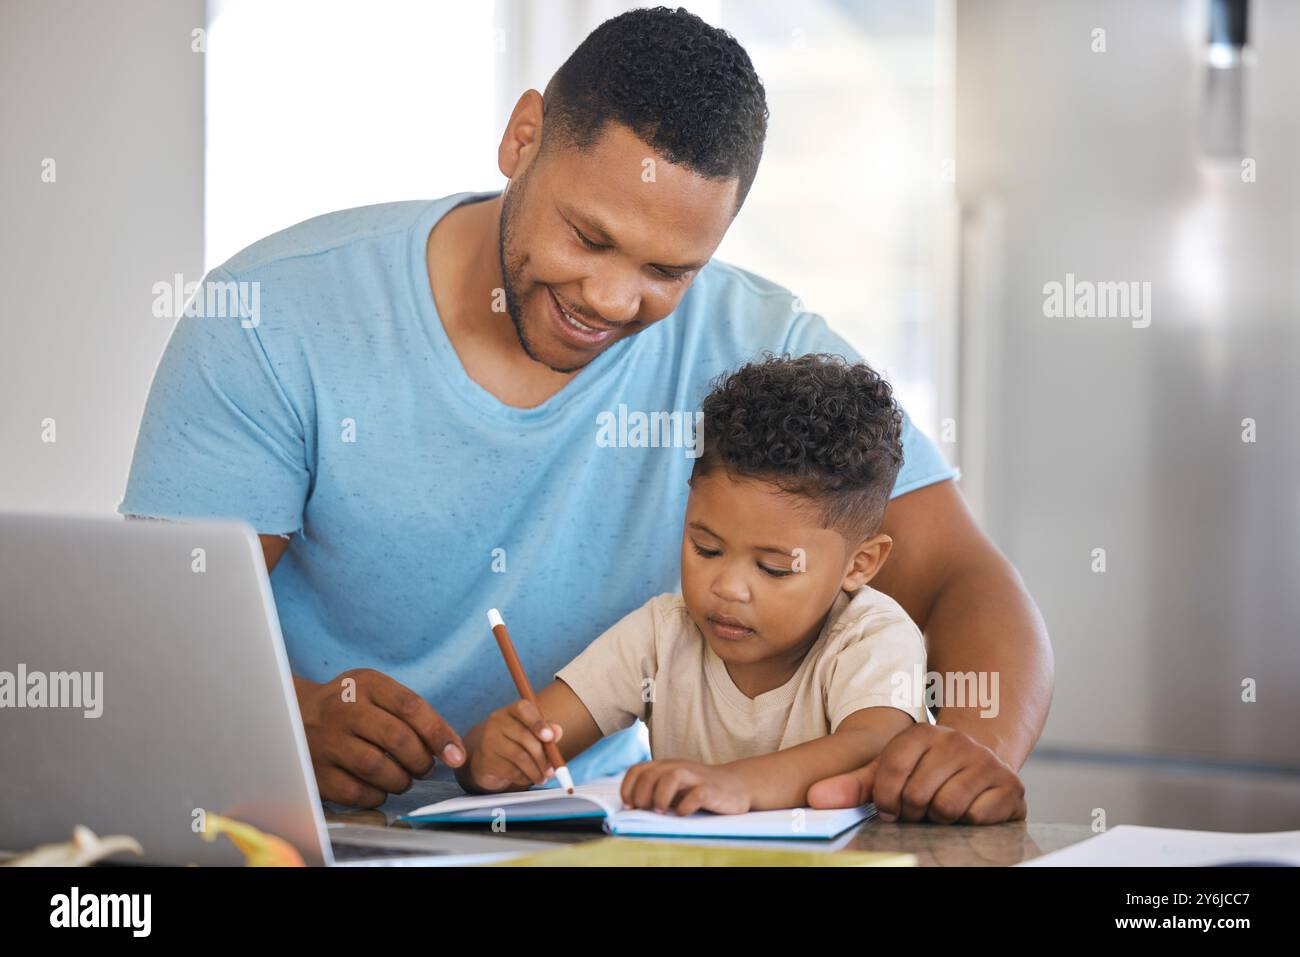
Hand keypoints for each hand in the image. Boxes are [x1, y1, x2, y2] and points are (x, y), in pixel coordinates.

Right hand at [294, 669, 465, 807]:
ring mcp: (325, 740)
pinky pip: (356, 792)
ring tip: (404, 778)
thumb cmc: (351, 706)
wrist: (292, 715)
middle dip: (421, 760)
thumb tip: (452, 750)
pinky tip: (380, 788)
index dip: (439, 733)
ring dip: (402, 780)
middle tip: (425, 767)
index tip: (456, 755)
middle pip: (397, 739)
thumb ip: (414, 714)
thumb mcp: (378, 693)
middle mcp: (342, 709)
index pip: (411, 707)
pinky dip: (378, 796)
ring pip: (377, 768)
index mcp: (365, 684)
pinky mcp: (315, 771)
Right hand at [460, 699, 564, 792]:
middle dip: (542, 756)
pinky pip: (511, 771)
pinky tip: (528, 778)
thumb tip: (557, 732)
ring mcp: (489, 740)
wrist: (489, 761)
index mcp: (511, 711)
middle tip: (552, 770)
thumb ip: (547, 731)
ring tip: (542, 778)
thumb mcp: (532, 733)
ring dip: (536, 771)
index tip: (549, 737)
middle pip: (524, 736)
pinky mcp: (486, 760)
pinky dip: (524, 778)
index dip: (538, 722)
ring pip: (520, 756)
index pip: (523, 708)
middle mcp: (497, 722)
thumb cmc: (516, 743)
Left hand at [620, 759, 751, 815]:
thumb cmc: (697, 788)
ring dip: (661, 796)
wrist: (735, 784)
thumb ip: (654, 790)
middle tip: (645, 810)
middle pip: (650, 774)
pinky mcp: (711, 789)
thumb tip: (630, 807)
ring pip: (671, 777)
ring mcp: (695, 777)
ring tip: (661, 812)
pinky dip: (686, 806)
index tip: (629, 806)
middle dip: (642, 794)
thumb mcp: (673, 785)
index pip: (637, 770)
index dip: (628, 788)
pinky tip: (682, 814)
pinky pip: (696, 795)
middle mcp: (677, 767)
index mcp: (665, 766)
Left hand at [806, 724, 1026, 823]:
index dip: (885, 800)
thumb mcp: (888, 773)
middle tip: (920, 809)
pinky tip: (969, 810)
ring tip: (942, 809)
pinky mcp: (1011, 786)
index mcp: (921, 733)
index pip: (889, 773)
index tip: (890, 806)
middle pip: (917, 794)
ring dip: (940, 819)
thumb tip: (814, 799)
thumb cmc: (926, 773)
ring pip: (947, 808)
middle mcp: (955, 740)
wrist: (981, 768)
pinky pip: (978, 816)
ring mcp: (985, 761)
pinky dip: (969, 821)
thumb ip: (852, 785)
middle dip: (913, 812)